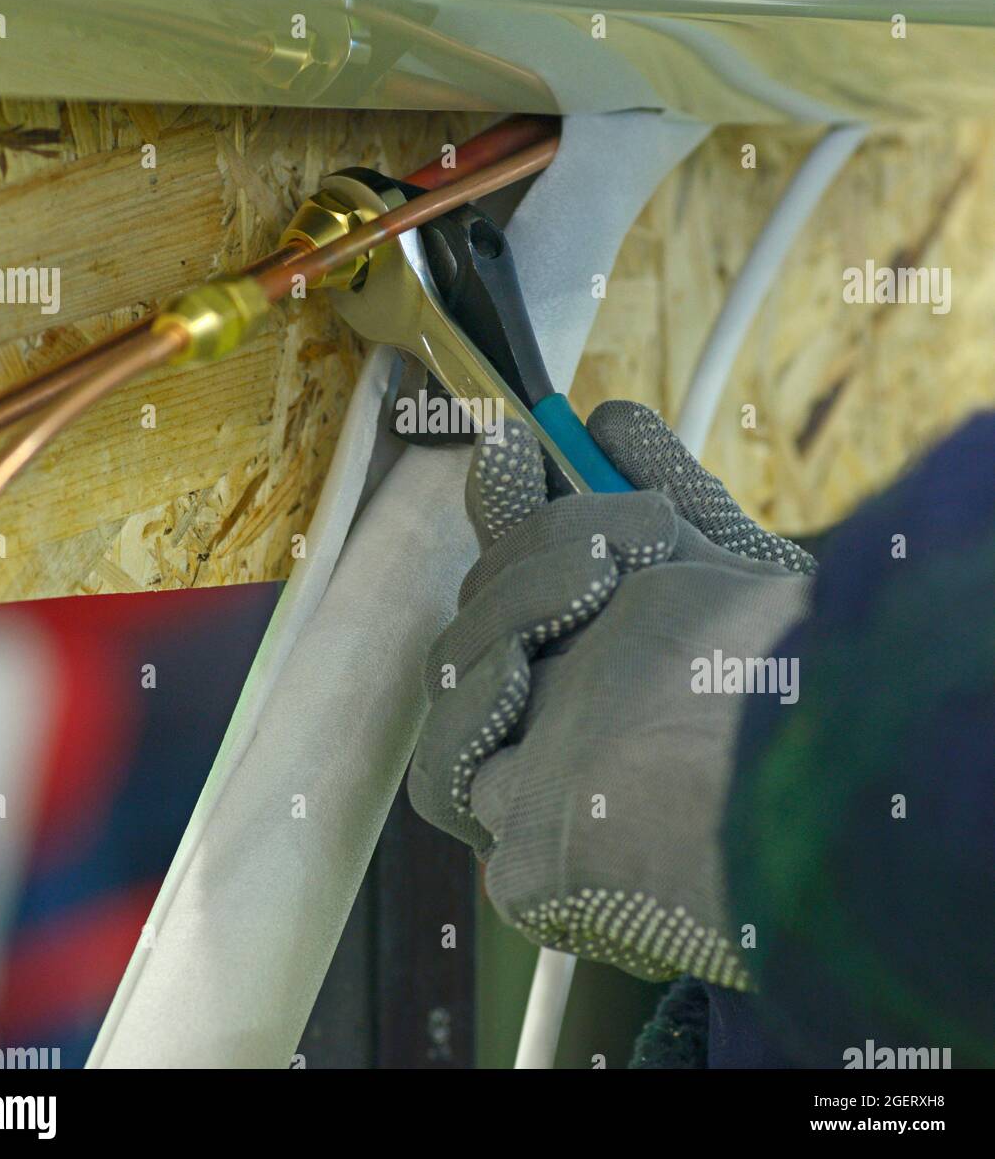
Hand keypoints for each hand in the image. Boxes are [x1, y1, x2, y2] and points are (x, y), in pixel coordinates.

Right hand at [408, 401, 814, 986]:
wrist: (812, 775)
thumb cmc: (782, 674)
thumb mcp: (732, 564)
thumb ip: (664, 485)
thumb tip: (604, 417)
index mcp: (598, 636)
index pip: (519, 562)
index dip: (508, 504)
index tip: (517, 443)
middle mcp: (556, 697)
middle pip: (477, 602)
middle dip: (530, 547)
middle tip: (611, 538)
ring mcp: (525, 766)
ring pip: (450, 668)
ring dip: (513, 608)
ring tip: (599, 586)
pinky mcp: (509, 835)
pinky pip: (442, 774)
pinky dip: (467, 710)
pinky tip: (519, 678)